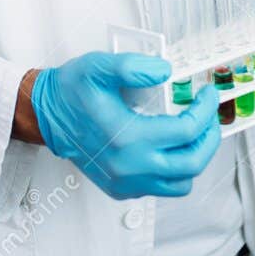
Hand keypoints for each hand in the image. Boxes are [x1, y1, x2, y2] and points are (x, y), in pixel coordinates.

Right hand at [30, 51, 220, 199]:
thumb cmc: (70, 92)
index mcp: (128, 138)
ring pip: (181, 183)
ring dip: (195, 157)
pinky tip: (170, 146)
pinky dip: (175, 169)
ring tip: (194, 133)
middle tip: (210, 116)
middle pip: (192, 163)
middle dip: (209, 137)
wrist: (45, 116)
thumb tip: (164, 71)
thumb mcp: (98, 67)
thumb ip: (133, 66)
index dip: (205, 110)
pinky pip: (162, 188)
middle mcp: (129, 167)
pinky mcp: (121, 189)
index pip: (186, 130)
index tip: (208, 95)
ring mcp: (126, 183)